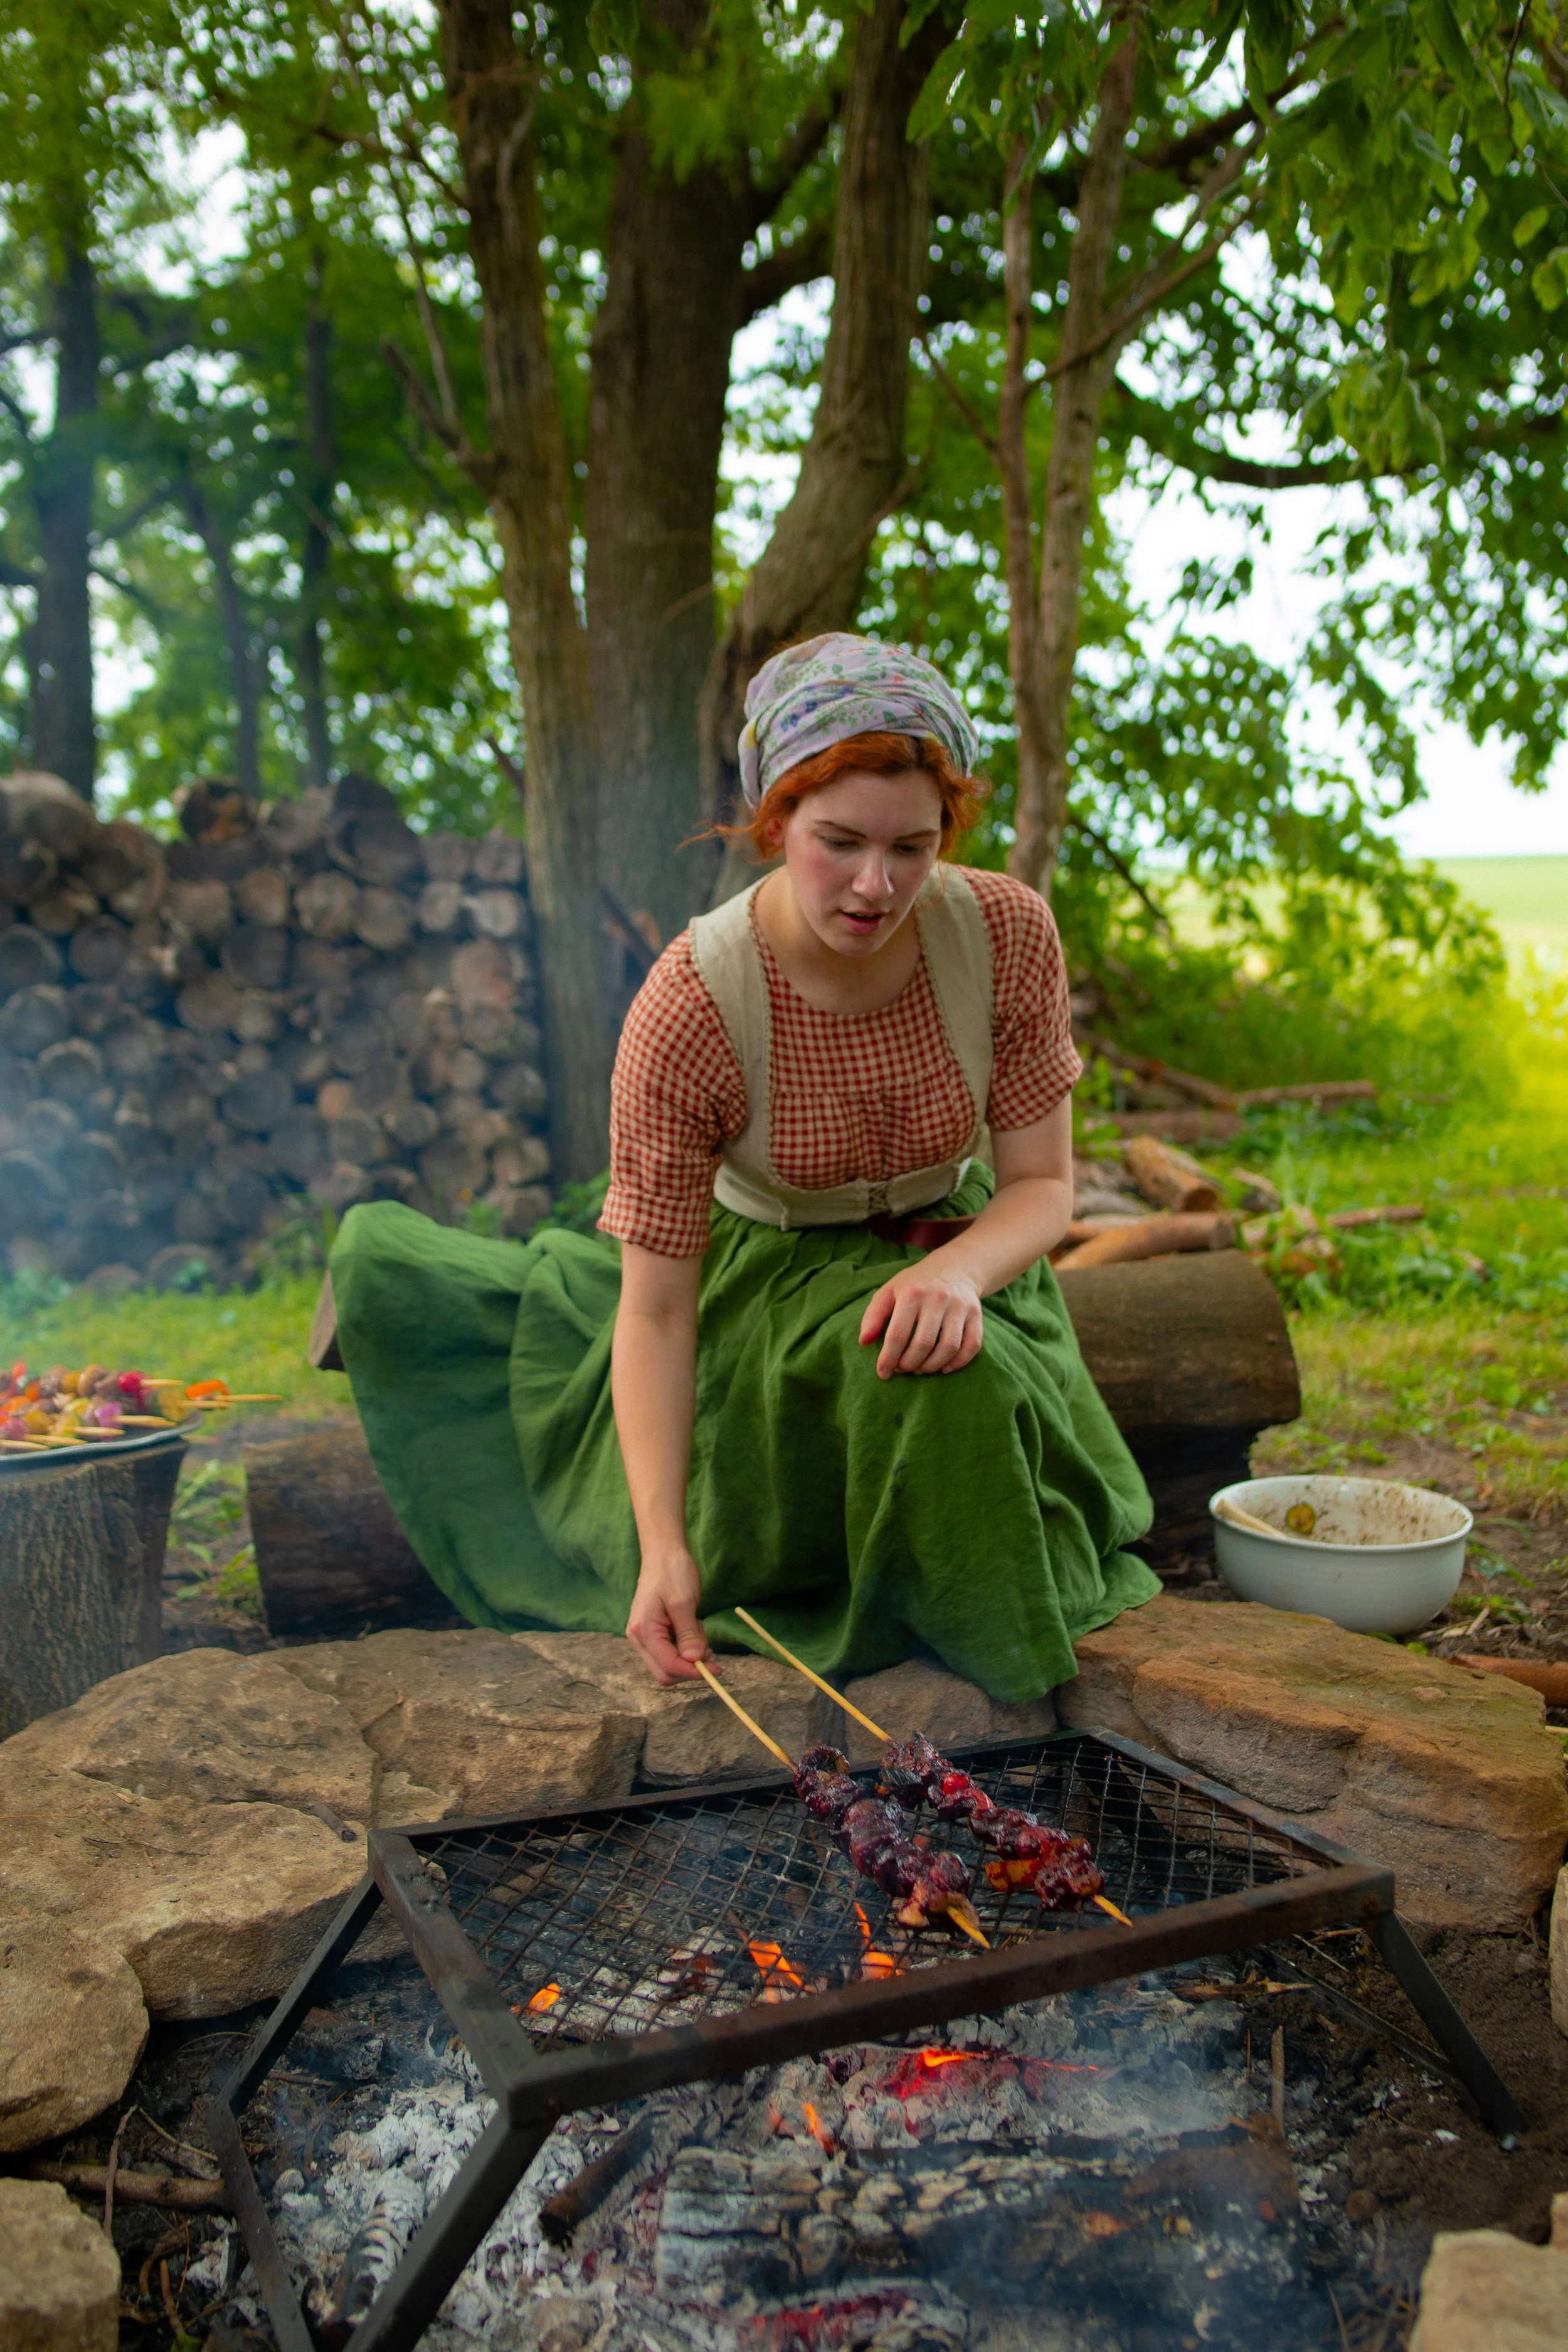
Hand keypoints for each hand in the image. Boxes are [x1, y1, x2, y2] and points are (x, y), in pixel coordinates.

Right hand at [626, 1545, 710, 1683]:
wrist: (663, 1553)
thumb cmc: (672, 1572)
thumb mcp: (684, 1602)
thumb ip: (688, 1634)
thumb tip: (695, 1661)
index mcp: (644, 1630)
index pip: (668, 1666)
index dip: (693, 1672)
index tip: (718, 1669)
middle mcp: (639, 1638)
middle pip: (665, 1672)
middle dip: (690, 1666)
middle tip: (709, 1648)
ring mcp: (644, 1636)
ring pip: (669, 1663)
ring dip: (689, 1654)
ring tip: (698, 1626)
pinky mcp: (652, 1633)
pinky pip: (670, 1651)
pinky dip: (685, 1646)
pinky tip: (692, 1626)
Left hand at [858, 1261, 982, 1378]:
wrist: (953, 1267)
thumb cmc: (915, 1285)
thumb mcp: (889, 1292)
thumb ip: (873, 1315)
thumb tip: (864, 1341)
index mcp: (912, 1293)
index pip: (898, 1334)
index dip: (888, 1358)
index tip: (883, 1373)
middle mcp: (938, 1298)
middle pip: (923, 1344)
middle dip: (909, 1364)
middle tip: (902, 1369)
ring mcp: (960, 1306)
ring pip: (949, 1347)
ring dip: (932, 1366)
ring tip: (920, 1369)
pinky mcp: (976, 1314)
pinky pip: (972, 1345)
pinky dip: (958, 1362)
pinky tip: (944, 1367)